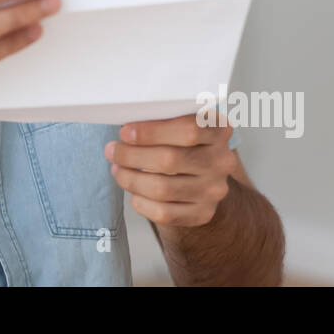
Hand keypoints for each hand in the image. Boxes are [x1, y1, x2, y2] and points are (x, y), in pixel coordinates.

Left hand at [105, 113, 234, 227]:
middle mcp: (221, 161)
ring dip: (130, 179)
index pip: (189, 129)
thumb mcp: (182, 122)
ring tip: (117, 169)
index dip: (151, 131)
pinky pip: (164, 213)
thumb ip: (162, 120)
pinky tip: (133, 191)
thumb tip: (126, 129)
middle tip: (112, 150)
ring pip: (162, 188)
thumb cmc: (184, 142)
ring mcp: (215, 190)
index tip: (125, 132)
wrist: (206, 177)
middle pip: (169, 159)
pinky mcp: (203, 213)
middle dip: (131, 155)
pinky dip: (141, 202)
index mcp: (219, 130)